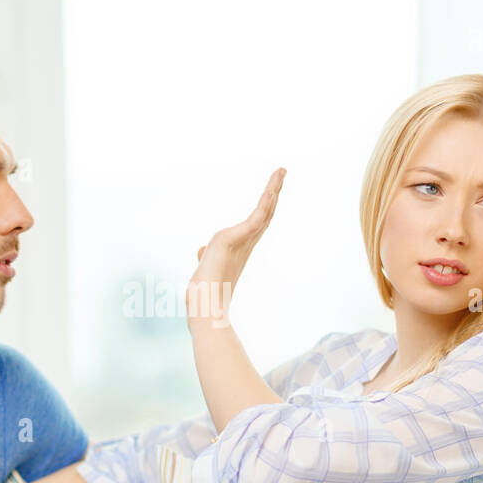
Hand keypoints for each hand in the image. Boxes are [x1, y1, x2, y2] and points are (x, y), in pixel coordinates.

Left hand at [186, 167, 284, 325]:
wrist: (204, 310)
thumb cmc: (203, 296)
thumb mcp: (204, 267)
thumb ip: (205, 256)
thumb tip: (200, 251)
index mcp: (239, 249)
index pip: (255, 222)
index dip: (265, 206)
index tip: (273, 191)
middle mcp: (244, 245)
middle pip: (264, 213)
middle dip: (272, 192)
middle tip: (282, 172)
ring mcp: (241, 243)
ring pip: (262, 213)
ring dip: (271, 191)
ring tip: (281, 172)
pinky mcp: (233, 241)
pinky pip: (253, 220)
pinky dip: (263, 206)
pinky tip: (272, 192)